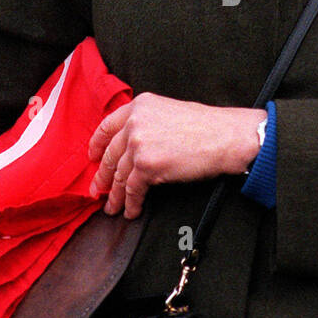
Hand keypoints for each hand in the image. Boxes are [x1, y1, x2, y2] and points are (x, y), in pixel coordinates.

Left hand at [88, 93, 266, 219]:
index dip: (97, 144)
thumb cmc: (206, 127)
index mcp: (139, 106)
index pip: (108, 126)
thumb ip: (147, 123)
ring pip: (119, 175)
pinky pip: (133, 189)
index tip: (93, 156)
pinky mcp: (146, 166)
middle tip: (97, 190)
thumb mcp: (169, 112)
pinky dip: (132, 203)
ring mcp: (138, 144)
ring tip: (112, 207)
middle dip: (102, 176)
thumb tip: (135, 145)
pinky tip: (133, 210)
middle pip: (110, 154)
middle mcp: (134, 123)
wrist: (225, 137)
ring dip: (115, 196)